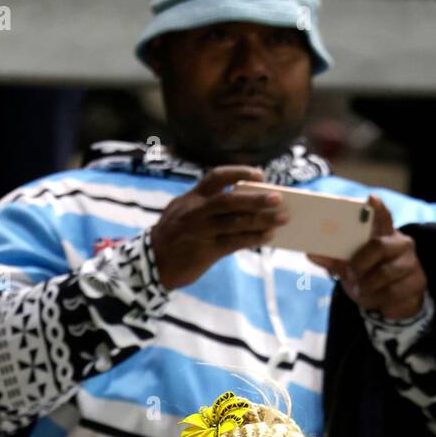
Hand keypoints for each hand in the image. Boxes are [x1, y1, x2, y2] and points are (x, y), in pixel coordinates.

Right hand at [148, 165, 288, 289]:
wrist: (152, 263)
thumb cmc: (175, 236)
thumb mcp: (183, 212)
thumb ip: (206, 205)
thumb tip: (242, 201)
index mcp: (191, 197)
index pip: (217, 177)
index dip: (240, 173)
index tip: (260, 174)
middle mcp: (196, 211)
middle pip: (230, 200)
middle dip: (256, 198)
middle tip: (279, 197)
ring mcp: (200, 231)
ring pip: (235, 222)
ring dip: (262, 220)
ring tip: (282, 219)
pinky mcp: (205, 251)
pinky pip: (234, 243)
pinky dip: (253, 239)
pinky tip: (267, 237)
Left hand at [307, 194, 426, 320]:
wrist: (394, 303)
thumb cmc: (371, 278)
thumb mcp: (351, 269)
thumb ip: (334, 260)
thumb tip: (311, 254)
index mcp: (384, 234)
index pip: (383, 217)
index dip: (377, 208)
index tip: (370, 198)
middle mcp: (400, 244)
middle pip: (379, 246)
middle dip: (360, 262)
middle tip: (350, 273)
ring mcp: (411, 263)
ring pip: (385, 273)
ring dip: (368, 285)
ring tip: (361, 290)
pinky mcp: (417, 282)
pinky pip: (393, 291)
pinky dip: (378, 298)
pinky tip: (376, 298)